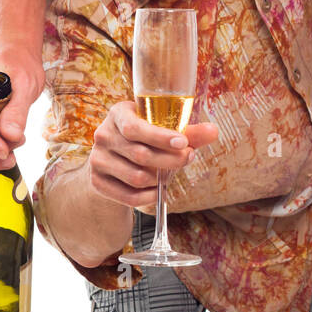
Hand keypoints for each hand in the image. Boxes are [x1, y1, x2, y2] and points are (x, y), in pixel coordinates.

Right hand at [88, 101, 218, 207]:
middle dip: (170, 160)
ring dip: (160, 179)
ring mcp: (97, 159)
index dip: (160, 137)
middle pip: (140, 154)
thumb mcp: (161, 131)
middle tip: (188, 158)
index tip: (183, 143)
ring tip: (168, 174)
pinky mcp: (97, 182)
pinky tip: (158, 191)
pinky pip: (129, 196)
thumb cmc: (143, 141)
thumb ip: (188, 132)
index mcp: (118, 114)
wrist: (113, 163)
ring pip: (137, 177)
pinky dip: (149, 197)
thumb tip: (214, 131)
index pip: (135, 127)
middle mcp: (103, 135)